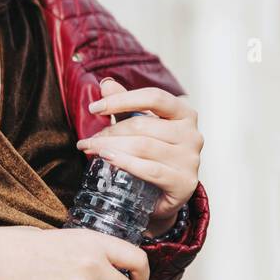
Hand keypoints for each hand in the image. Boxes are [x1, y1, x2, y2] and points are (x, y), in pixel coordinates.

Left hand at [76, 78, 201, 236]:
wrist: (164, 195)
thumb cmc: (152, 155)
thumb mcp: (139, 126)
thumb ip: (125, 105)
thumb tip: (106, 84)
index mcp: (184, 114)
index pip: (154, 97)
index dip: (121, 100)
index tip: (94, 108)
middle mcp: (192, 135)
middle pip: (142, 125)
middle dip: (109, 131)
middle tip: (87, 141)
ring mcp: (190, 159)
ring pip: (143, 147)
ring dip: (110, 147)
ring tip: (90, 150)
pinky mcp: (184, 182)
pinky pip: (150, 170)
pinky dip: (125, 163)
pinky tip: (107, 160)